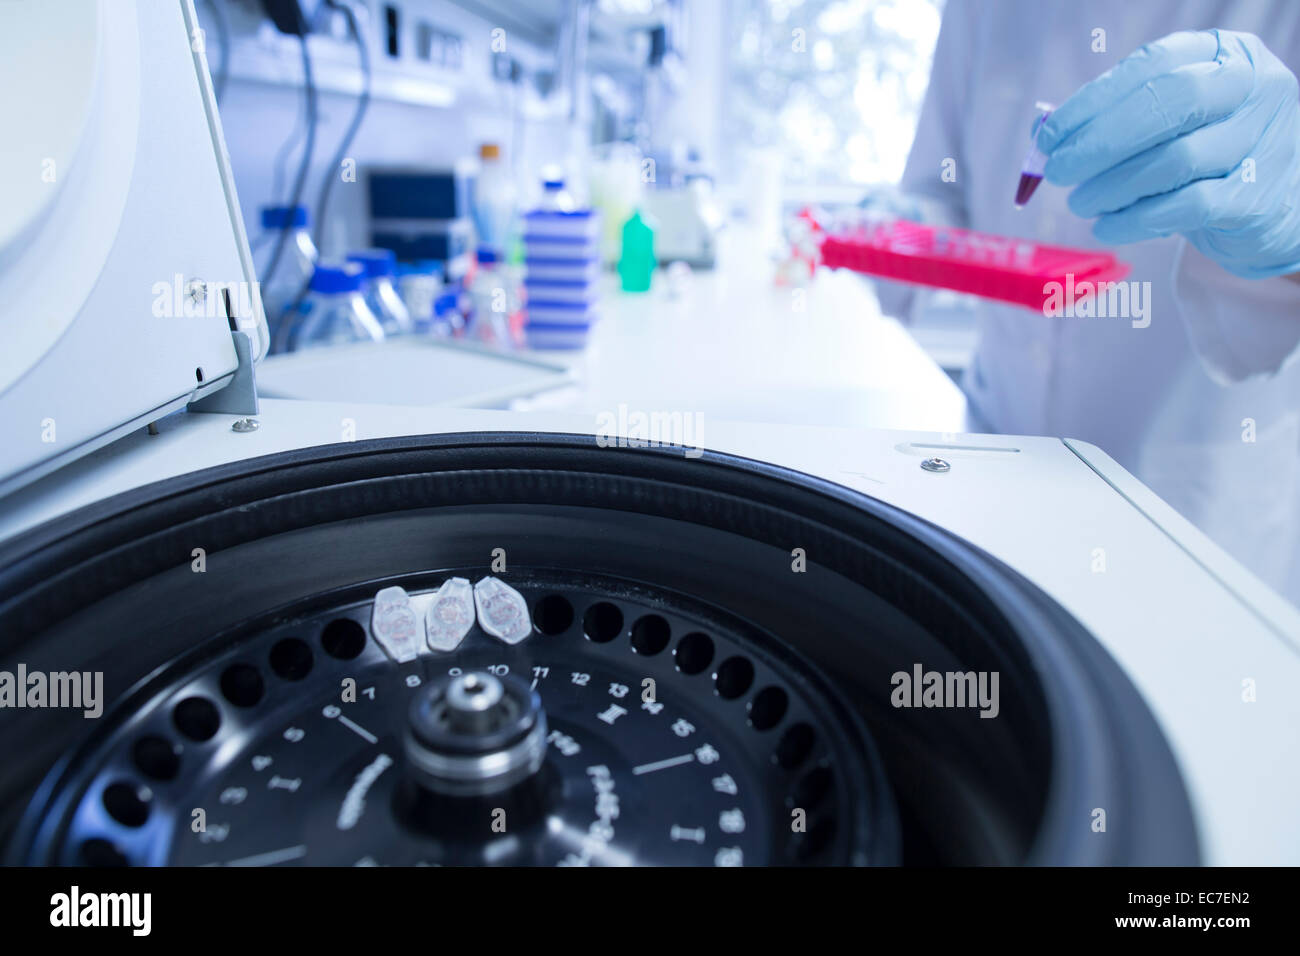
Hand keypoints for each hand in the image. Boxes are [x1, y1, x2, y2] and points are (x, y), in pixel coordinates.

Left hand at [1038, 30, 1299, 278]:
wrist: (1277, 202)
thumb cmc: (1209, 154)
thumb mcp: (1172, 122)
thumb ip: (1116, 118)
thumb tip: (1044, 134)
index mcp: (1225, 56)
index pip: (1152, 66)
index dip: (1092, 102)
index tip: (1050, 136)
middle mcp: (1253, 88)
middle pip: (1168, 103)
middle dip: (1101, 141)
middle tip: (1058, 172)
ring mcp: (1263, 140)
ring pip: (1175, 159)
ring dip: (1112, 186)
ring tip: (1081, 203)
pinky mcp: (1257, 197)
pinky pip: (1185, 207)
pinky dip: (1135, 219)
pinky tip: (1107, 227)